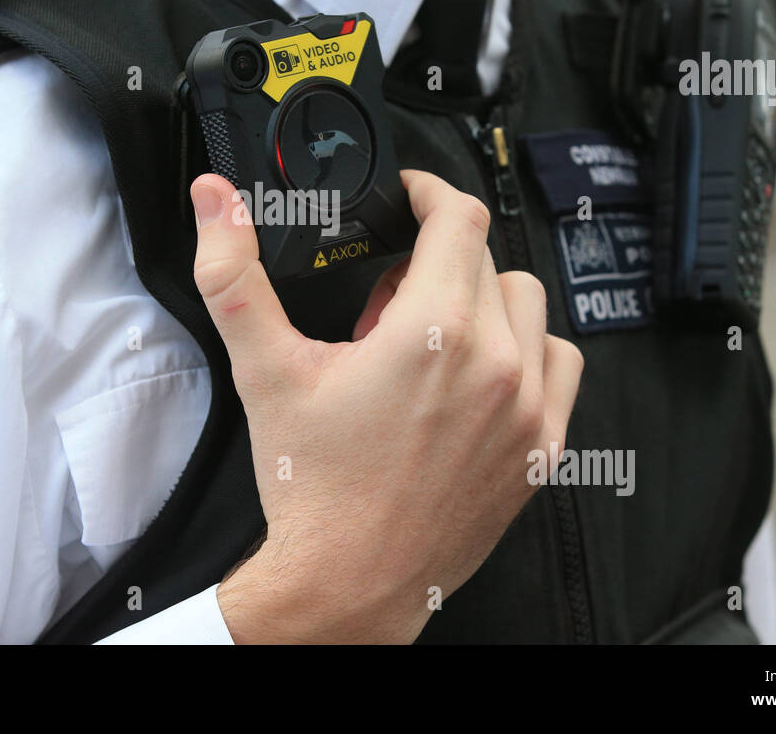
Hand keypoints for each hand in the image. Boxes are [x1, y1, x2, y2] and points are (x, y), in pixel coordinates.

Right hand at [189, 169, 582, 642]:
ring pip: (527, 303)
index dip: (428, 194)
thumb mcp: (264, 369)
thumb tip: (215, 201)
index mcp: (433, 331)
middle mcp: (495, 362)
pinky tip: (480, 374)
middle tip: (385, 303)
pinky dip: (526, 350)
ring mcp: (527, 406)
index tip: (408, 201)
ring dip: (483, 299)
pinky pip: (560, 361)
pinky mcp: (543, 445)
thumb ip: (234, 274)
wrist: (349, 581)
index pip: (458, 217)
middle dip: (434, 260)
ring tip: (431, 338)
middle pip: (485, 258)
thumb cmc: (313, 486)